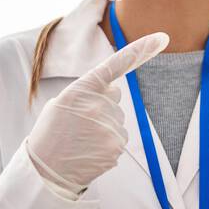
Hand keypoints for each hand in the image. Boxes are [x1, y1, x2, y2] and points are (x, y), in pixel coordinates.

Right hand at [27, 31, 168, 192]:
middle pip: (114, 96)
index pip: (115, 64)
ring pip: (117, 119)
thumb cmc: (51, 134)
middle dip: (102, 105)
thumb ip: (87, 92)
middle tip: (79, 123)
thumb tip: (112, 93)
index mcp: (81, 88)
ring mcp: (110, 125)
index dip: (140, 50)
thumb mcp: (61, 103)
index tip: (162, 38)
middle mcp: (98, 104)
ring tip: (82, 140)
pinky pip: (119, 138)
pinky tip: (90, 151)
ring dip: (104, 126)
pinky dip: (107, 144)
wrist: (46, 170)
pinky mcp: (117, 145)